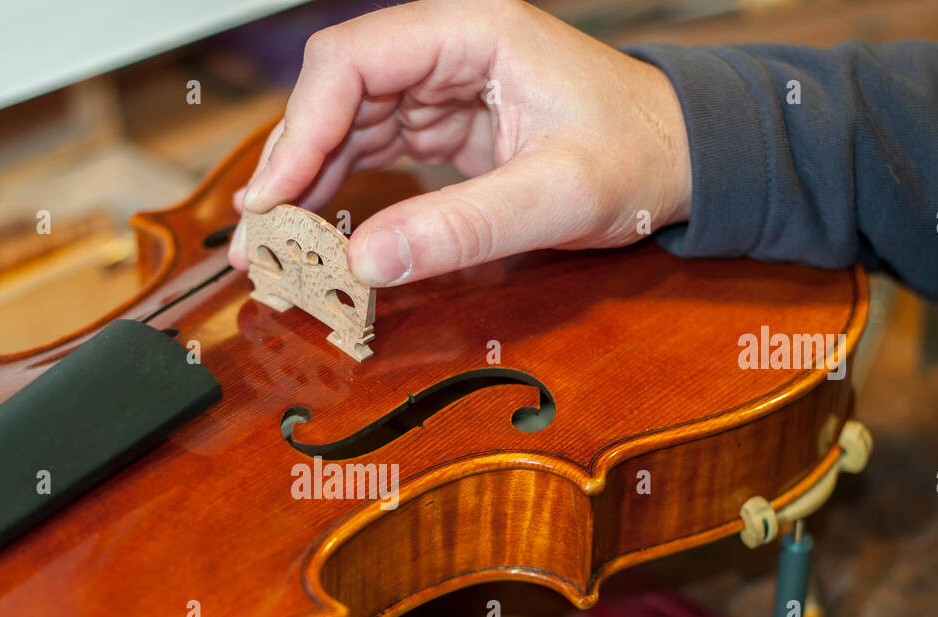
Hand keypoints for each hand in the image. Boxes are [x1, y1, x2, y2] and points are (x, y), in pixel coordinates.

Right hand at [228, 0, 691, 286]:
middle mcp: (447, 50)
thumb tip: (369, 263)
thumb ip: (462, 228)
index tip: (277, 194)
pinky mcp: (442, 127)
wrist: (676, 160)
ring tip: (275, 237)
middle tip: (261, 229)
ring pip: (345, 120)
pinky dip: (338, 185)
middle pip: (336, 89)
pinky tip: (314, 221)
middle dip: (292, 156)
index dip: (304, 124)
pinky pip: (370, 147)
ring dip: (306, 176)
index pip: (356, 58)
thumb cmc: (636, 154)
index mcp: (474, 32)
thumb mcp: (555, 195)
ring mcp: (441, 87)